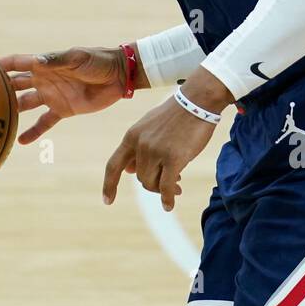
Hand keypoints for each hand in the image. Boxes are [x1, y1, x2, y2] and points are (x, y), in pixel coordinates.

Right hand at [0, 47, 128, 143]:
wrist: (119, 76)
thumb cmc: (98, 60)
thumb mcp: (78, 58)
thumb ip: (57, 60)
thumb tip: (36, 60)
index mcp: (45, 63)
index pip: (17, 63)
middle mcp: (44, 79)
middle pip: (16, 84)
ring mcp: (52, 95)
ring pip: (26, 104)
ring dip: (12, 111)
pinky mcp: (63, 110)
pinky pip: (44, 122)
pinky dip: (33, 131)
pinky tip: (20, 142)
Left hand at [102, 96, 216, 211]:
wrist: (196, 101)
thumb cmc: (176, 114)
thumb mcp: (149, 126)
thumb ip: (138, 147)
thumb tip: (130, 171)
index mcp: (132, 136)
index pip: (114, 165)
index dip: (109, 184)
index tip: (107, 201)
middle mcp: (140, 144)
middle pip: (139, 177)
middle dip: (153, 183)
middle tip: (171, 182)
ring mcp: (156, 151)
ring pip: (152, 183)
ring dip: (163, 189)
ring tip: (178, 186)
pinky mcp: (174, 158)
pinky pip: (166, 187)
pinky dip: (167, 199)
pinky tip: (170, 204)